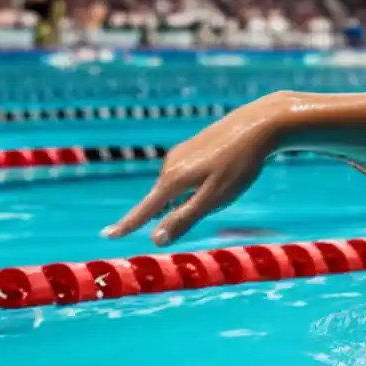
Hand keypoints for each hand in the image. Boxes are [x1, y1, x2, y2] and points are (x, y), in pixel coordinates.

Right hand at [101, 94, 289, 245]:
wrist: (259, 125)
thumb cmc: (240, 166)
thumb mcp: (214, 199)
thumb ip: (184, 219)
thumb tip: (155, 240)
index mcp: (173, 180)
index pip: (144, 210)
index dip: (127, 225)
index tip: (106, 236)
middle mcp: (171, 165)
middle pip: (164, 200)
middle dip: (176, 212)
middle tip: (214, 201)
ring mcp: (182, 153)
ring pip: (178, 187)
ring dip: (190, 197)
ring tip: (224, 186)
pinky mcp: (194, 146)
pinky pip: (188, 174)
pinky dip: (197, 183)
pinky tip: (220, 173)